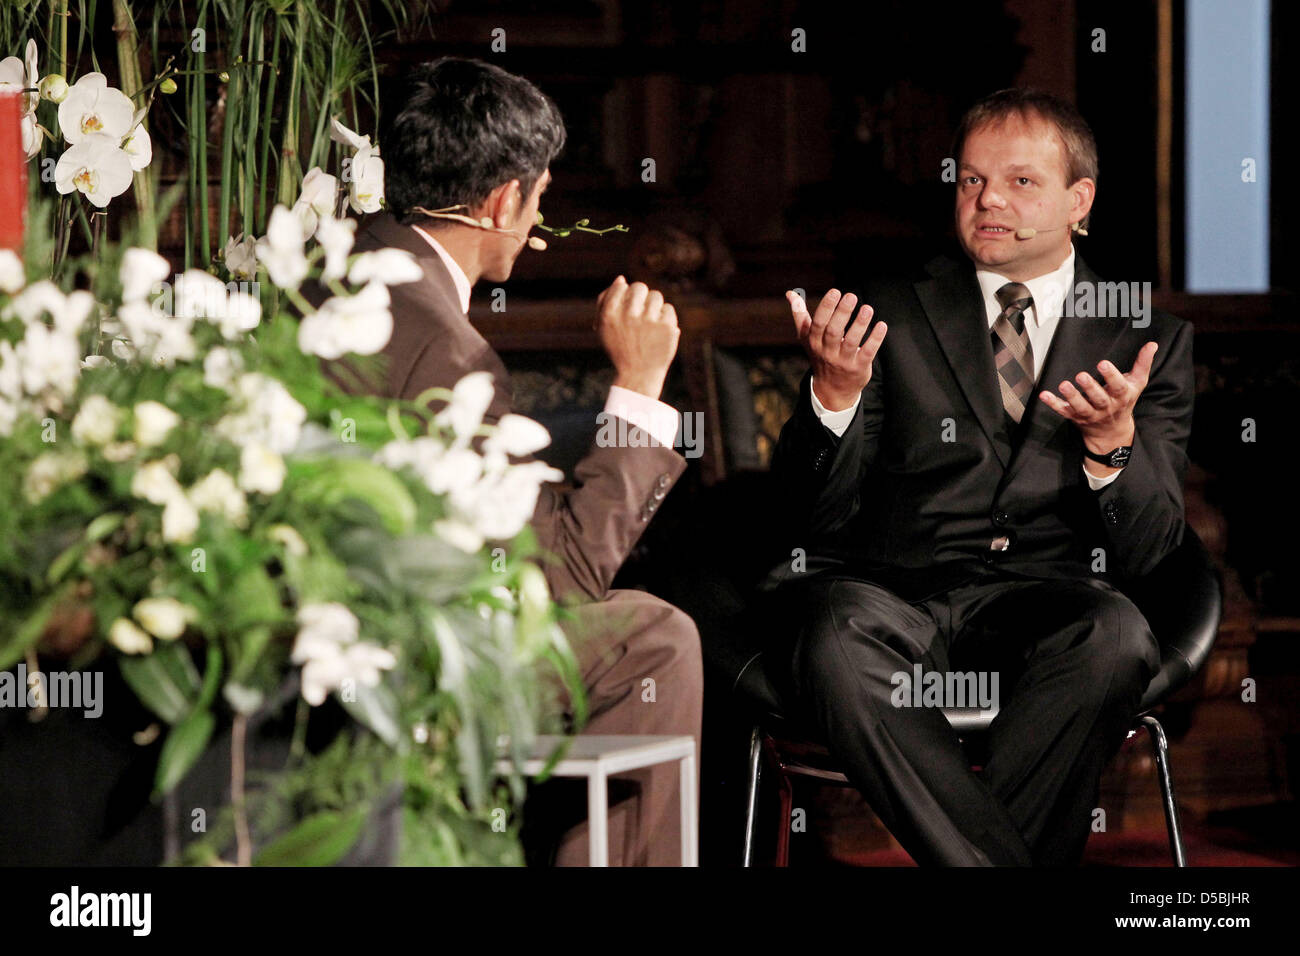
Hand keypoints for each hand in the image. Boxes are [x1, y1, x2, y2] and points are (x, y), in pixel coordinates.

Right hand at [596, 276, 678, 399]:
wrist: (638, 375)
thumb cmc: (620, 349)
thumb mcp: (605, 327)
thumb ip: (606, 301)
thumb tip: (621, 279)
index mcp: (609, 314)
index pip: (620, 286)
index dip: (625, 294)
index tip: (627, 307)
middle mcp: (628, 315)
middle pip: (639, 287)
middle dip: (641, 297)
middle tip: (641, 313)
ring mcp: (648, 320)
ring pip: (656, 296)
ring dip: (654, 307)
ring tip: (650, 323)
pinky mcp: (666, 327)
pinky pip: (668, 309)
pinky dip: (666, 318)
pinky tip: (659, 331)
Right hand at [789, 289, 886, 410]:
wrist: (832, 388)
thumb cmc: (820, 355)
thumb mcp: (807, 338)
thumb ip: (800, 315)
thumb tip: (789, 293)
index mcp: (814, 342)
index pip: (818, 324)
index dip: (826, 308)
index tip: (835, 291)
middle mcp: (827, 352)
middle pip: (833, 331)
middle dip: (842, 313)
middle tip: (851, 296)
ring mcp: (843, 361)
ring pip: (851, 342)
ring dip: (860, 324)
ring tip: (867, 308)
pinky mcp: (858, 368)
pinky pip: (867, 353)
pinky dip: (875, 339)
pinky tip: (881, 325)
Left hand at [1038, 341, 1157, 453]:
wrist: (1112, 431)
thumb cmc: (1124, 401)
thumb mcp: (1137, 384)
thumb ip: (1142, 364)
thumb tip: (1152, 344)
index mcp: (1121, 396)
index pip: (1118, 387)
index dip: (1111, 376)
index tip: (1103, 364)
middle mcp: (1106, 406)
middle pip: (1099, 398)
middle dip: (1090, 388)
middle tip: (1081, 376)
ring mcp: (1089, 413)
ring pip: (1081, 407)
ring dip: (1072, 396)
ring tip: (1064, 385)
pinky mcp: (1075, 416)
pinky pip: (1063, 411)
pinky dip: (1053, 404)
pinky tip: (1044, 395)